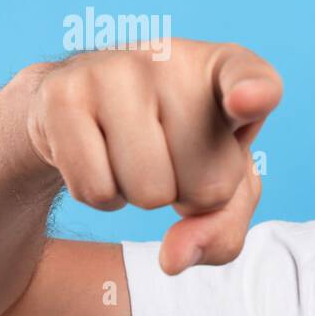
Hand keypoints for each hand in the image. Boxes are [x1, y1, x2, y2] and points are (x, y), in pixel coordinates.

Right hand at [24, 39, 281, 274]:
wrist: (82, 106)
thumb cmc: (175, 142)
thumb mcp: (219, 183)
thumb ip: (222, 228)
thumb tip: (174, 259)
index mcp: (226, 68)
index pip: (250, 77)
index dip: (253, 94)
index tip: (251, 100)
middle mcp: (171, 57)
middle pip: (208, 185)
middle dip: (191, 193)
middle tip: (171, 154)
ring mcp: (112, 68)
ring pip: (150, 192)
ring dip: (144, 195)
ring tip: (136, 154)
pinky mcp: (61, 94)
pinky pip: (96, 191)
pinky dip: (103, 195)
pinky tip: (101, 156)